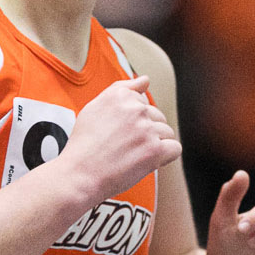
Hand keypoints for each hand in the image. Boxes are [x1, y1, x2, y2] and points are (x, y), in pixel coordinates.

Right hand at [58, 76, 181, 204]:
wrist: (79, 175)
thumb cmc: (85, 144)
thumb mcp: (94, 107)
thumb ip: (121, 89)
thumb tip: (146, 79)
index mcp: (120, 95)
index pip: (143, 101)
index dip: (133, 120)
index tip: (118, 133)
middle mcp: (135, 108)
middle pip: (157, 117)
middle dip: (146, 131)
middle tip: (124, 147)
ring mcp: (146, 129)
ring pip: (167, 133)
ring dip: (155, 145)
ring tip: (132, 156)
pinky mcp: (154, 150)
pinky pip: (174, 148)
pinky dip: (165, 157)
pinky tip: (148, 162)